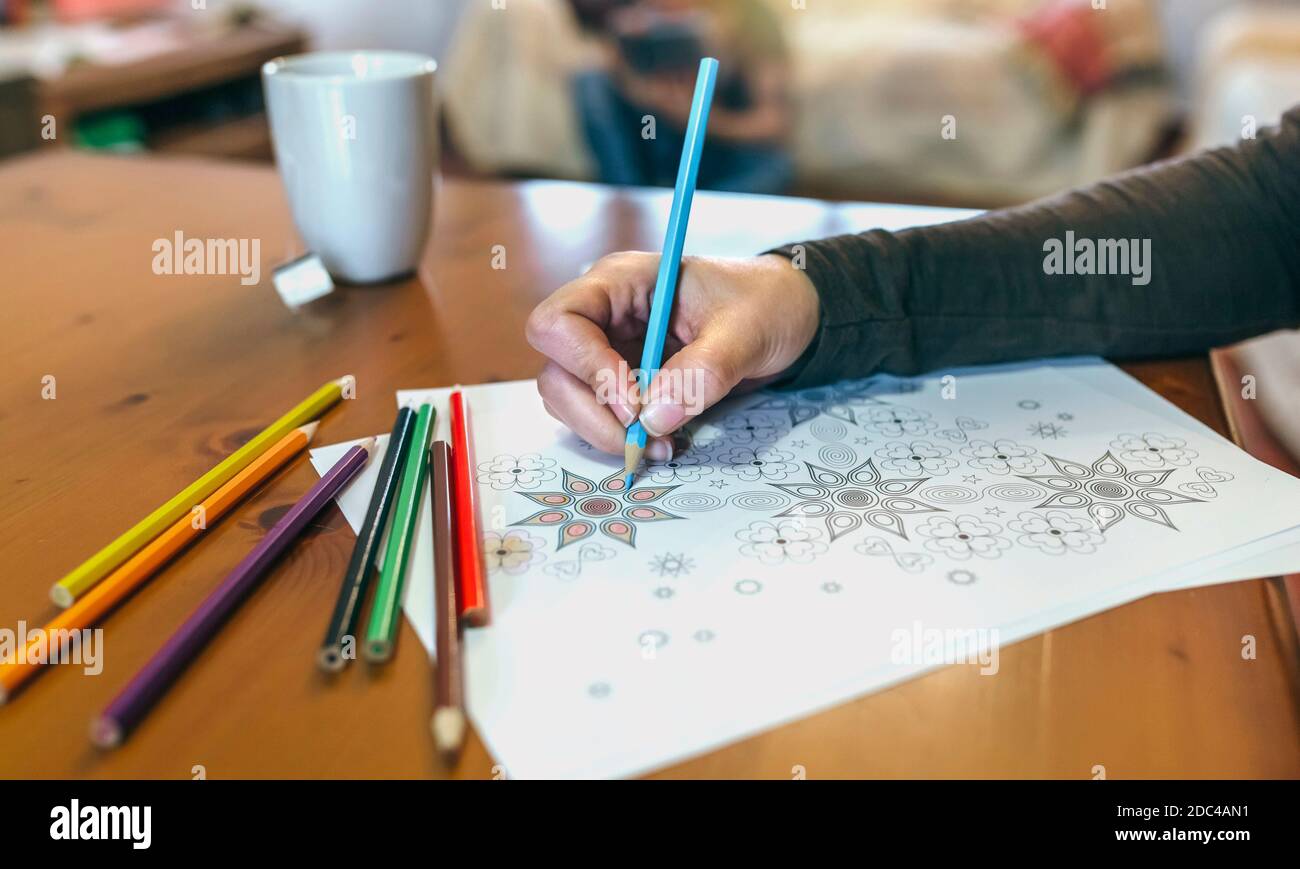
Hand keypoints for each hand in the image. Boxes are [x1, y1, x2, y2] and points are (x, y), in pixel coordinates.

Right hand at [526, 252, 819, 458]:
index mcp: (623, 282)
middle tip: (642, 439)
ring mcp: (609, 347)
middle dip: (593, 413)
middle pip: (556, 370)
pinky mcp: (621, 378)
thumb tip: (654, 418)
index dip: (586, 367)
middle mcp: (604, 313)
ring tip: (660, 443)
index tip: (633, 402)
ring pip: (567, 398)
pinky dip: (619, 435)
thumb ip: (702, 372)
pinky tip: (662, 439)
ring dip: (605, 431)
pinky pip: (595, 412)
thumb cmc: (766, 304)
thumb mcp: (746, 333)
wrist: (787, 315)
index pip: (560, 321)